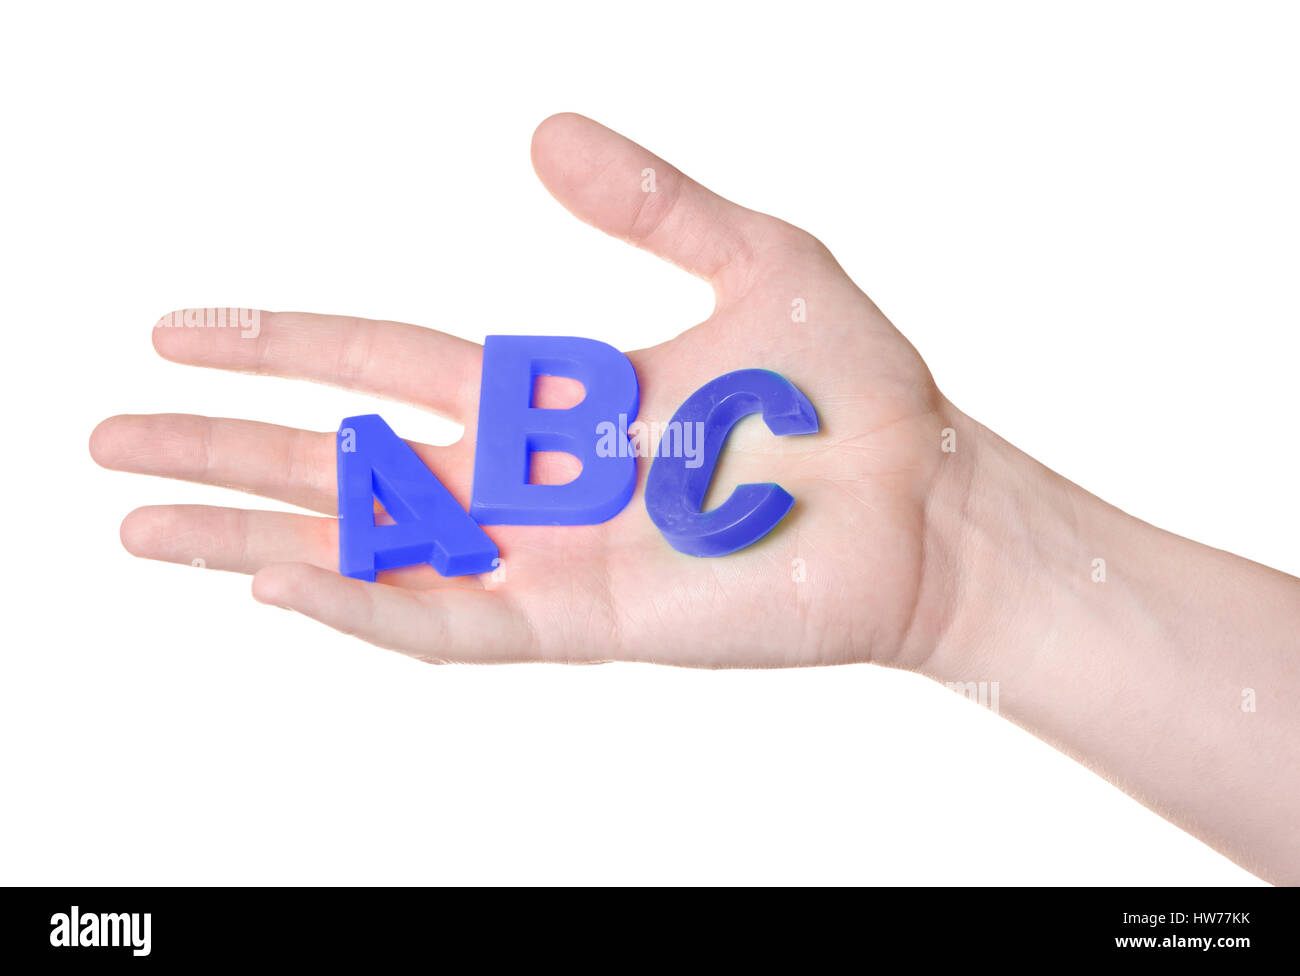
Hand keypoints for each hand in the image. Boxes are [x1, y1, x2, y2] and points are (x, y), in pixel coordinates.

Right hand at [90, 113, 963, 668]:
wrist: (924, 498)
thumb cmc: (852, 387)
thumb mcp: (753, 259)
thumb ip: (648, 201)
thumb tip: (536, 130)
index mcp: (547, 393)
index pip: (378, 362)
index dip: (278, 347)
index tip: (177, 328)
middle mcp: (527, 479)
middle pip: (339, 461)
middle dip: (222, 450)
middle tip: (106, 439)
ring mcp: (549, 557)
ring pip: (370, 551)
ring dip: (253, 534)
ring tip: (140, 526)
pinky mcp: (588, 623)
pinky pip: (452, 623)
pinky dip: (366, 606)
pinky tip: (277, 579)